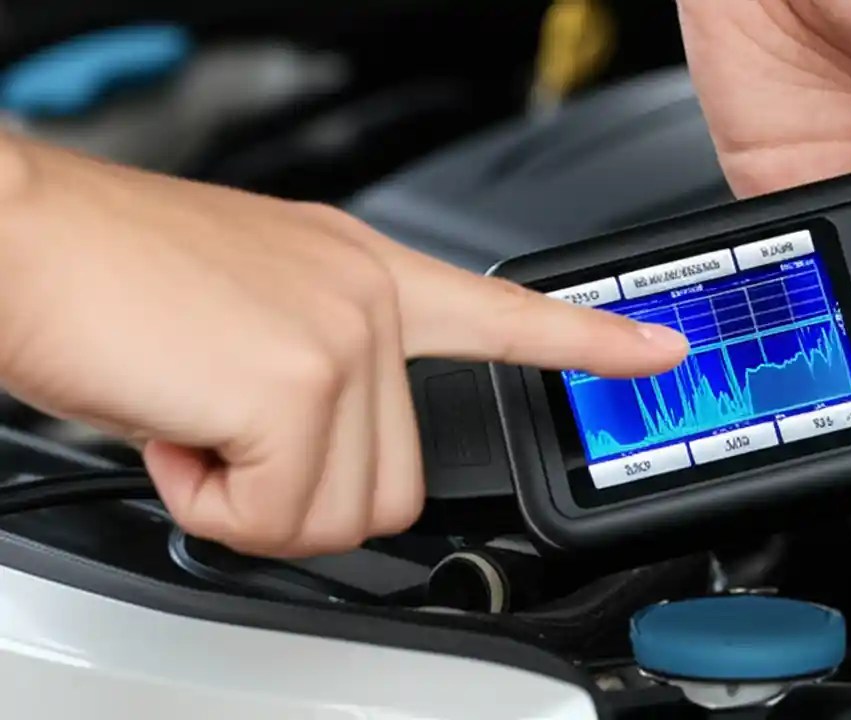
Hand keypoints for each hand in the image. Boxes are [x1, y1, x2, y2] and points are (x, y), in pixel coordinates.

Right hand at [0, 138, 687, 556]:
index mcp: (366, 272)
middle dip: (300, 491)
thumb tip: (320, 445)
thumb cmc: (111, 273)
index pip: (508, 313)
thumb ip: (316, 362)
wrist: (21, 237)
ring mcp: (344, 339)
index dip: (590, 342)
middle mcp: (370, 299)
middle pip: (398, 485)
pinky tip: (176, 429)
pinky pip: (278, 516)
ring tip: (195, 420)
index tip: (657, 349)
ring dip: (251, 497)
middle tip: (225, 434)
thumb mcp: (249, 300)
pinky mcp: (297, 384)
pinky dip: (213, 502)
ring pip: (340, 513)